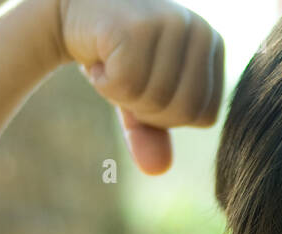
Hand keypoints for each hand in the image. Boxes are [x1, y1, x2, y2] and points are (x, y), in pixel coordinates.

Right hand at [57, 0, 224, 174]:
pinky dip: (105, 83)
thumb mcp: (139, 97)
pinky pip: (128, 86)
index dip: (167, 116)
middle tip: (124, 78)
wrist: (69, 9)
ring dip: (121, 94)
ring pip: (155, 100)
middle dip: (145, 109)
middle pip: (182, 112)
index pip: (204, 117)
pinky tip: (97, 57)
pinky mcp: (138, 25)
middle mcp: (199, 30)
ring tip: (110, 63)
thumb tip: (158, 169)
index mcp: (212, 45)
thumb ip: (154, 134)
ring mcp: (172, 23)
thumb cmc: (114, 53)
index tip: (144, 85)